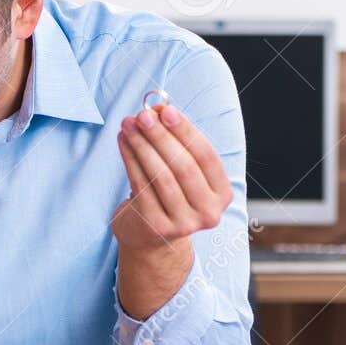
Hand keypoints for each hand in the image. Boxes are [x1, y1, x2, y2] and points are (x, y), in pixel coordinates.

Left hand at [110, 101, 234, 320]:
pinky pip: (140, 185)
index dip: (186, 132)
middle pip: (182, 166)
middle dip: (160, 137)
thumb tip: (158, 109)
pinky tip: (123, 142)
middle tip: (142, 115)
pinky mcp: (156, 227)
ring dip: (142, 145)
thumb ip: (177, 141)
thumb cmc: (170, 191)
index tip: (167, 111)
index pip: (206, 157)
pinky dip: (130, 159)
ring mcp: (183, 224)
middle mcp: (208, 213)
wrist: (151, 235)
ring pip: (160, 175)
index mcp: (222, 195)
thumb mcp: (181, 169)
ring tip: (128, 124)